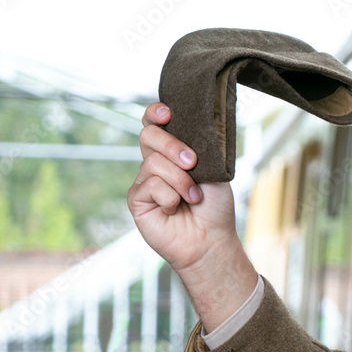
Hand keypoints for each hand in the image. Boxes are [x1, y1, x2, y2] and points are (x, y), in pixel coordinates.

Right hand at [127, 103, 256, 329]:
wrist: (211, 238)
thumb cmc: (215, 205)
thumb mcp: (214, 169)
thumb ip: (198, 148)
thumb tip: (187, 128)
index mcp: (172, 151)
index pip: (154, 123)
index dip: (155, 113)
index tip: (167, 113)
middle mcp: (154, 163)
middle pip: (149, 136)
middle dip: (173, 145)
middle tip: (193, 162)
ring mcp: (144, 181)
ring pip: (154, 163)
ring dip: (181, 181)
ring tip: (193, 197)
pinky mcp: (137, 200)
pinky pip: (151, 186)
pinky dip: (170, 197)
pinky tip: (176, 209)